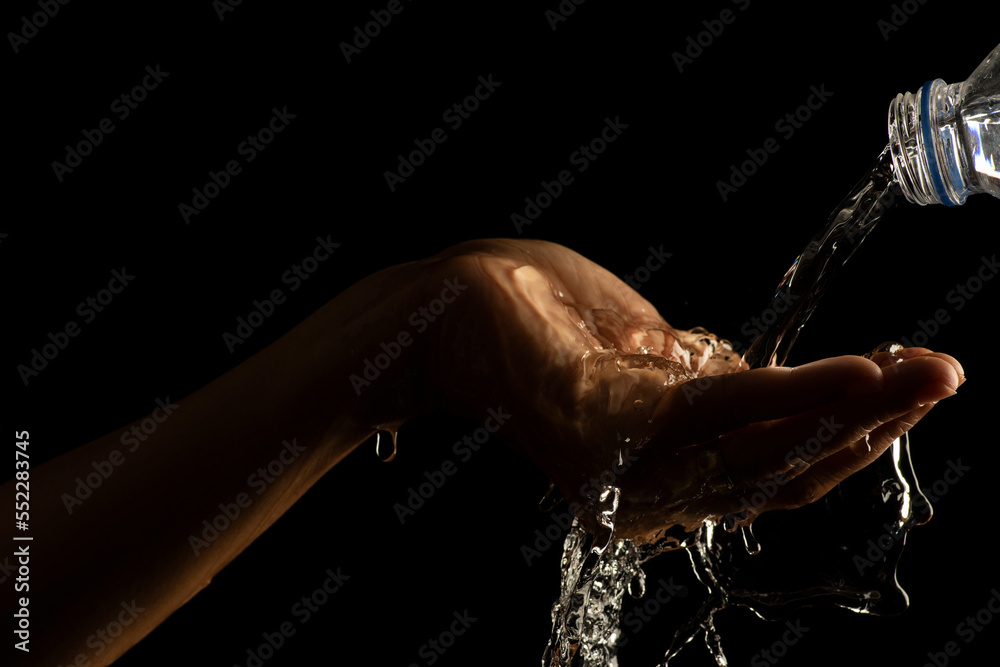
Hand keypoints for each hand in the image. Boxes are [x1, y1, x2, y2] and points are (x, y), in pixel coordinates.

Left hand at [426, 239, 963, 543]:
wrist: (459, 305)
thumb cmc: (549, 319)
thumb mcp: (648, 351)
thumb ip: (705, 380)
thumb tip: (761, 383)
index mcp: (669, 465)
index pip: (773, 462)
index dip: (846, 433)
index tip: (908, 386)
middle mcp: (655, 487)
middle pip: (783, 471)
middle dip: (873, 427)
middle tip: (945, 377)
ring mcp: (633, 470)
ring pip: (765, 451)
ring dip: (855, 411)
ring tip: (923, 377)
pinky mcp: (613, 431)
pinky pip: (719, 416)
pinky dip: (794, 397)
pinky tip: (861, 378)